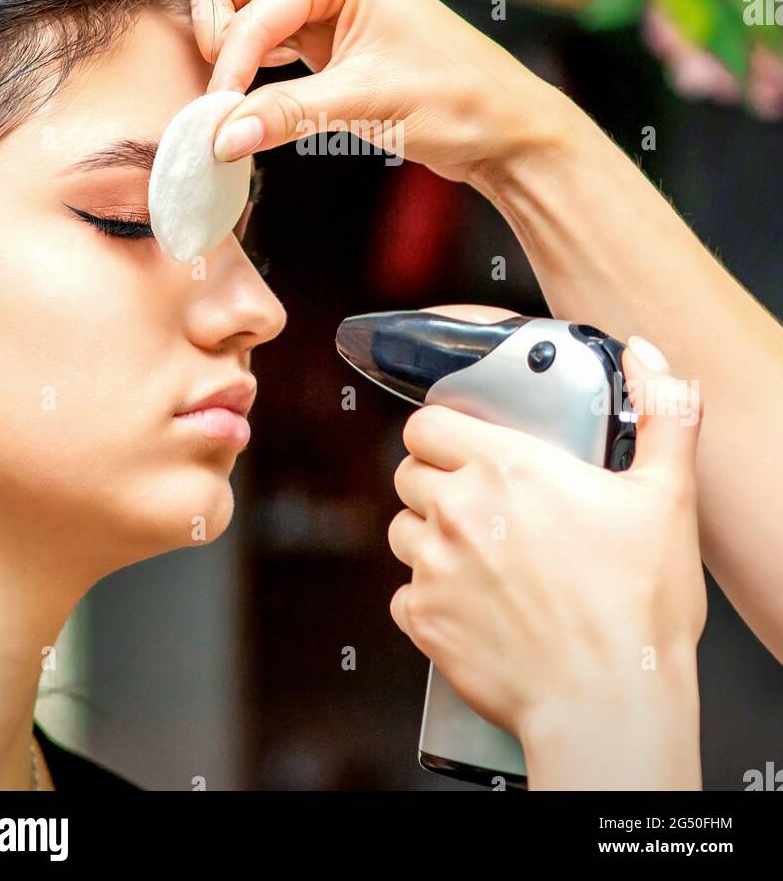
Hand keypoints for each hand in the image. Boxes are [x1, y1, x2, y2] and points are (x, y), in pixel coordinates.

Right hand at [185, 0, 564, 184]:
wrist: (504, 127)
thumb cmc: (457, 101)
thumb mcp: (366, 104)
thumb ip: (285, 114)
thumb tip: (219, 136)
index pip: (248, 1)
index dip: (229, 58)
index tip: (222, 114)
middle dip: (214, 33)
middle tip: (225, 92)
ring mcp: (322, 2)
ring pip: (237, 2)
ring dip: (226, 48)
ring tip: (236, 101)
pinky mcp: (321, 36)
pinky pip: (259, 34)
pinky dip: (245, 62)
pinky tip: (256, 98)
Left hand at [387, 324, 706, 789]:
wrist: (609, 705)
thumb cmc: (636, 609)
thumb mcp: (667, 498)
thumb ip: (663, 417)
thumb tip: (652, 364)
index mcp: (505, 468)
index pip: (426, 424)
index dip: (441, 430)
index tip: (462, 445)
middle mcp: (458, 511)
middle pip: (409, 474)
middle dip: (437, 482)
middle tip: (479, 505)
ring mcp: (434, 568)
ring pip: (402, 532)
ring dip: (430, 538)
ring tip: (478, 557)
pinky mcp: (425, 622)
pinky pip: (404, 596)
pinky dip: (429, 600)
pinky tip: (472, 607)